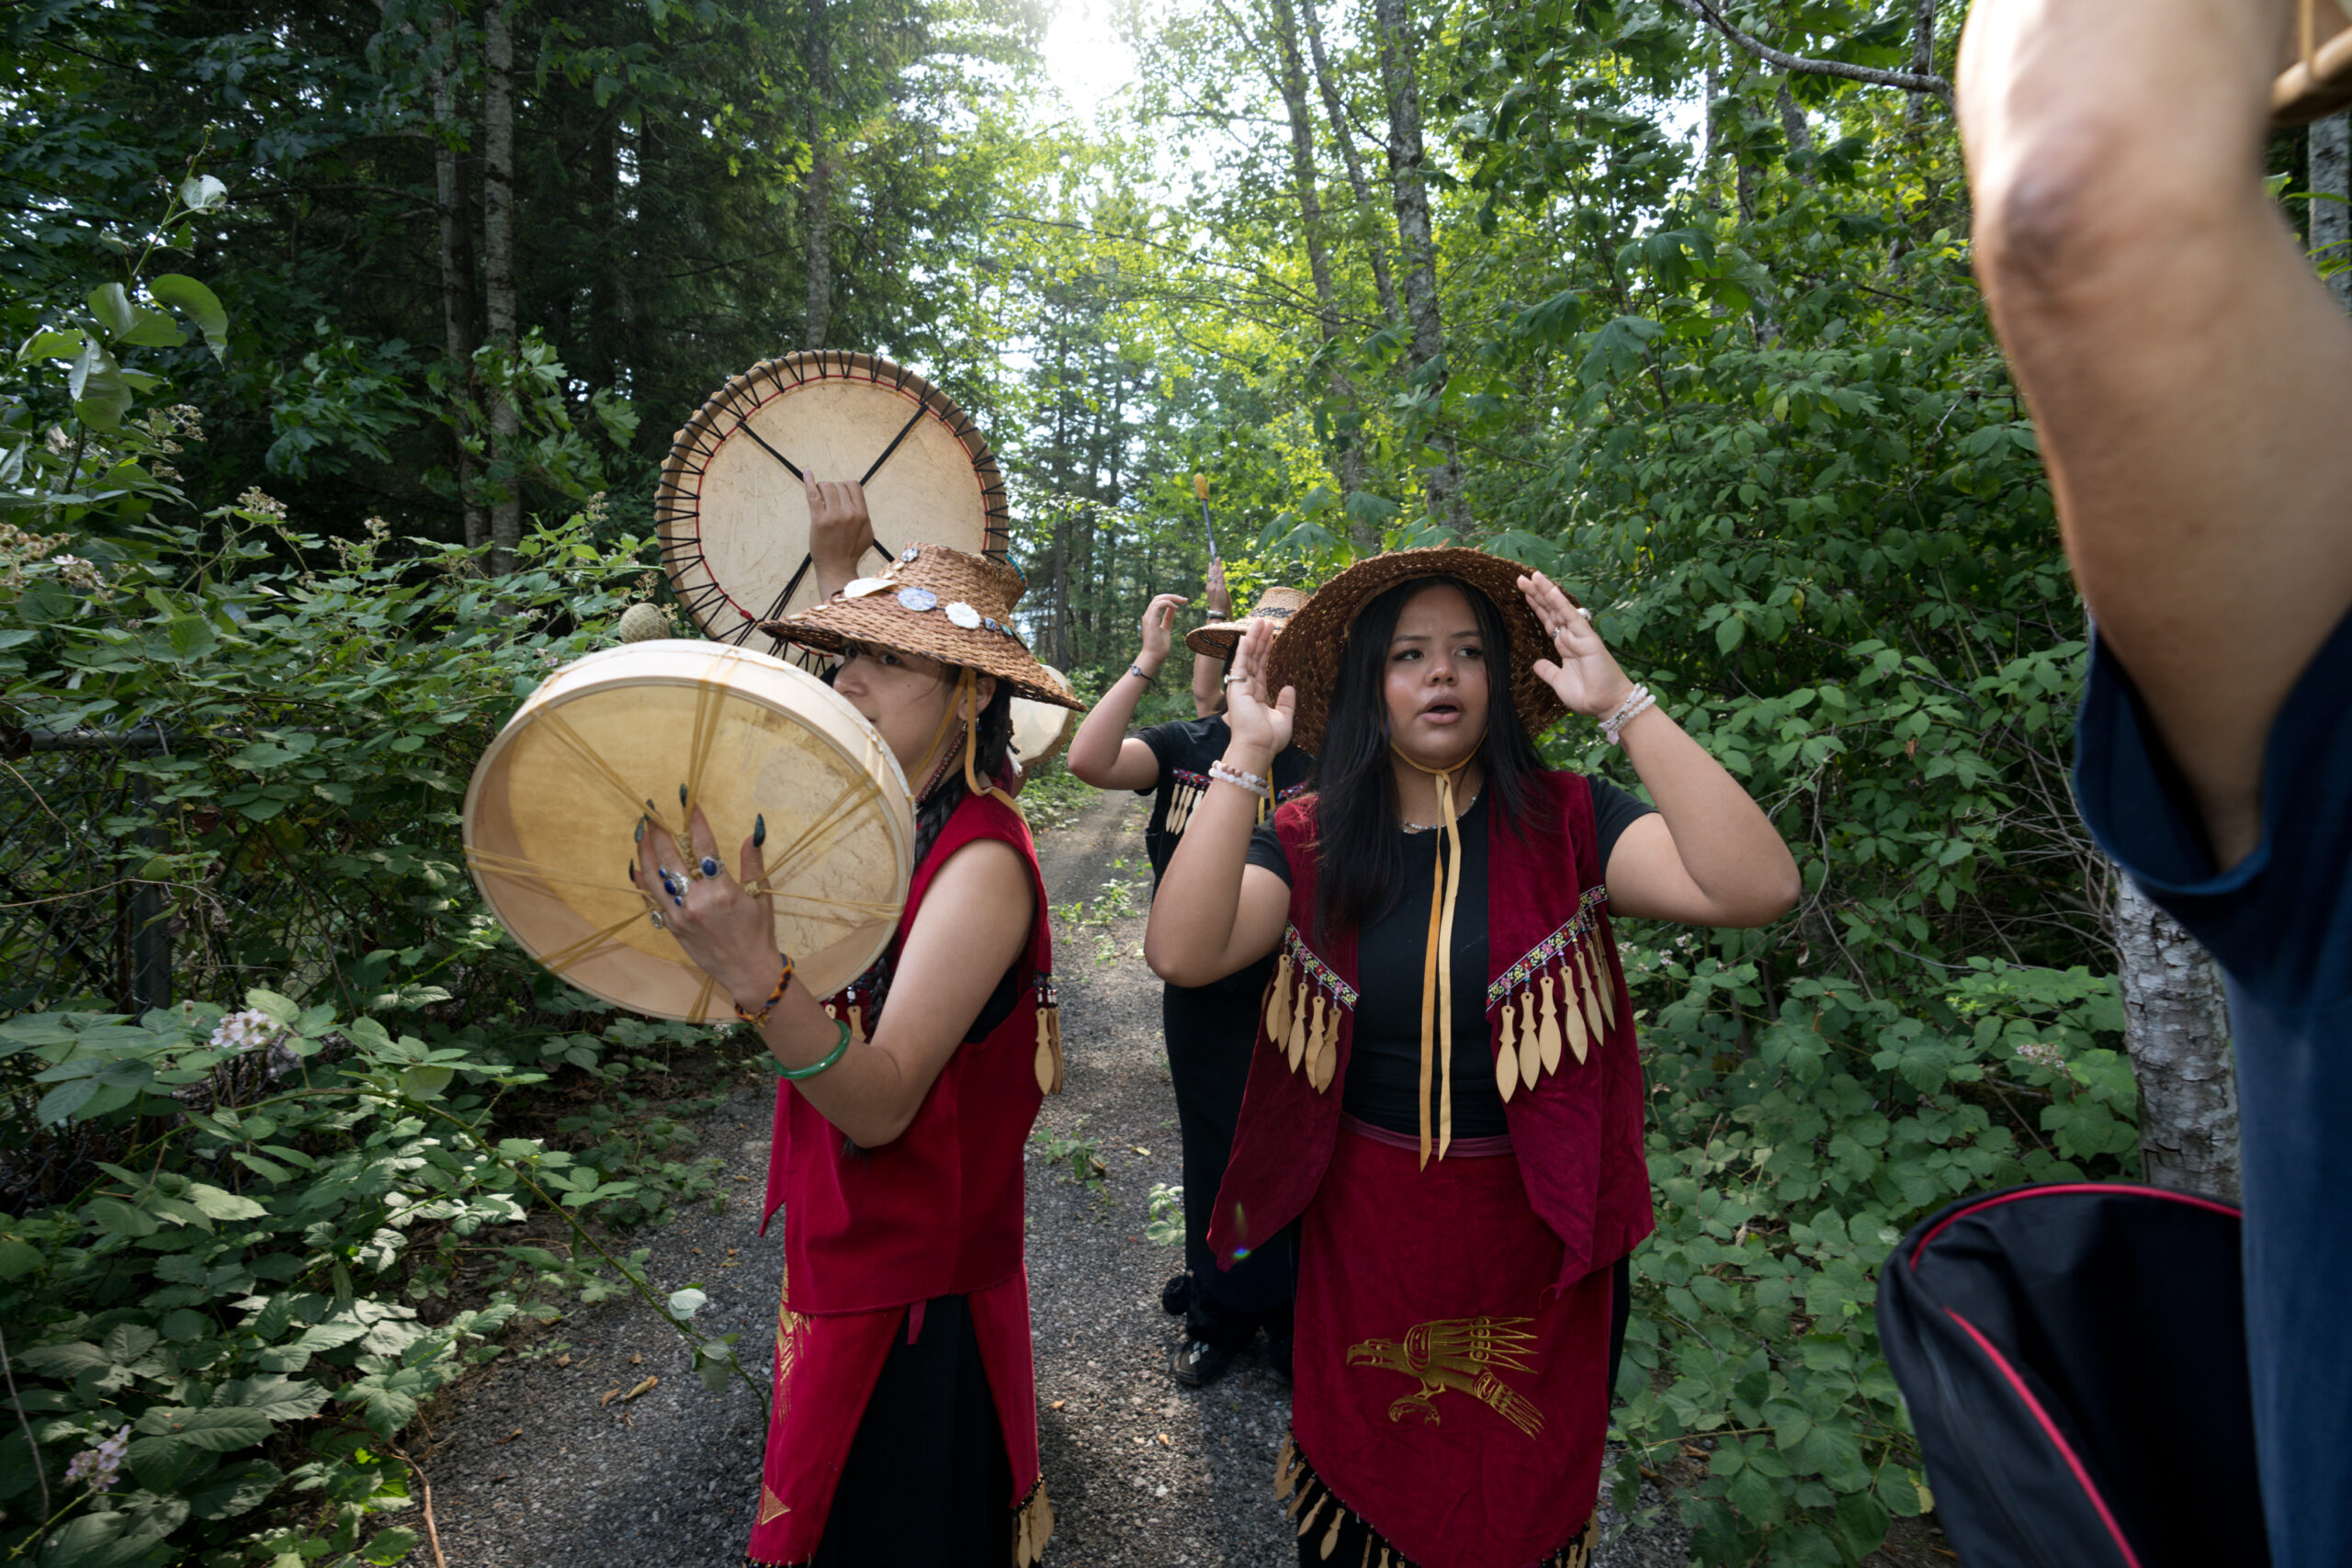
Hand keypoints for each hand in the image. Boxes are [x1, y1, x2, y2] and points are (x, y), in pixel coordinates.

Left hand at [634, 803, 777, 1005]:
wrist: (747, 971)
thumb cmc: (758, 933)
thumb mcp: (761, 895)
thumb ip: (753, 862)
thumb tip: (753, 831)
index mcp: (722, 890)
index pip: (704, 846)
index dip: (694, 820)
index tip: (686, 800)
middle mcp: (697, 901)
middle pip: (670, 857)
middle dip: (659, 830)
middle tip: (652, 810)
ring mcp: (680, 914)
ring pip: (654, 876)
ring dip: (644, 850)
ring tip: (640, 830)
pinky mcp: (671, 926)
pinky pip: (651, 898)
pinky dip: (643, 879)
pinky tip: (637, 864)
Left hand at [806, 472, 875, 583]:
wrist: (837, 568)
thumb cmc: (851, 552)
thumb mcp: (867, 533)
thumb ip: (863, 516)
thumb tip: (857, 502)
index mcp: (862, 514)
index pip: (854, 486)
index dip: (844, 486)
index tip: (838, 495)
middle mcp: (850, 513)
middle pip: (839, 485)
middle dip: (831, 489)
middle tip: (826, 500)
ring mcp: (834, 516)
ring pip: (827, 487)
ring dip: (821, 488)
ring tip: (819, 499)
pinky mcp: (819, 520)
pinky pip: (813, 494)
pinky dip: (809, 481)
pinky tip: (807, 473)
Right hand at [1137, 591, 1187, 666]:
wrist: (1154, 657)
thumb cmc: (1159, 647)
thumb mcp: (1166, 628)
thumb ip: (1168, 618)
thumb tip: (1174, 609)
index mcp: (1151, 617)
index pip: (1159, 602)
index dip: (1171, 599)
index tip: (1183, 602)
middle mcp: (1148, 615)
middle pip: (1158, 598)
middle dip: (1172, 596)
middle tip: (1185, 600)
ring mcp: (1148, 617)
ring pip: (1158, 599)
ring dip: (1172, 598)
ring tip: (1182, 602)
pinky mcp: (1150, 620)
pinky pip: (1158, 605)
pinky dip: (1168, 603)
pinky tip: (1176, 608)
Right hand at [1204, 558, 1231, 617]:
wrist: (1216, 610)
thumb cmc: (1217, 604)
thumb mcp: (1215, 594)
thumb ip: (1217, 586)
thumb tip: (1221, 580)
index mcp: (1209, 587)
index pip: (1209, 576)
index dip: (1210, 569)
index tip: (1211, 562)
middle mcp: (1211, 586)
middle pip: (1213, 573)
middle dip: (1215, 565)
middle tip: (1217, 557)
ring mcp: (1215, 587)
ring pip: (1217, 575)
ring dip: (1218, 566)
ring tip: (1219, 560)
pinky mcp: (1219, 589)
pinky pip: (1221, 579)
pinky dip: (1221, 573)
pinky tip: (1221, 568)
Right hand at [1220, 616, 1294, 757]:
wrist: (1258, 747)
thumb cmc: (1269, 738)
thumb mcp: (1284, 718)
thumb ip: (1287, 702)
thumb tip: (1290, 687)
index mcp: (1258, 695)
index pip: (1262, 667)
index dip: (1267, 650)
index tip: (1272, 635)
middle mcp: (1248, 689)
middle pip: (1255, 658)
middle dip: (1261, 639)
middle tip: (1266, 621)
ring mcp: (1241, 687)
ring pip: (1248, 657)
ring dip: (1254, 639)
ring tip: (1261, 621)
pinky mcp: (1237, 687)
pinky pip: (1240, 664)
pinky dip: (1244, 650)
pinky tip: (1247, 636)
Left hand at [1519, 571, 1635, 718]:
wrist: (1607, 705)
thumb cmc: (1588, 695)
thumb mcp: (1559, 682)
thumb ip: (1548, 671)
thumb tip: (1536, 664)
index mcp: (1566, 645)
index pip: (1548, 620)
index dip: (1537, 606)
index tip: (1524, 592)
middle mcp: (1572, 637)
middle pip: (1551, 610)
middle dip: (1536, 594)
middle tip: (1521, 578)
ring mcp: (1580, 636)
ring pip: (1560, 609)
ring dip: (1546, 592)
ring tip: (1533, 577)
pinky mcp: (1588, 639)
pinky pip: (1572, 618)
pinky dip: (1561, 604)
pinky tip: (1551, 591)